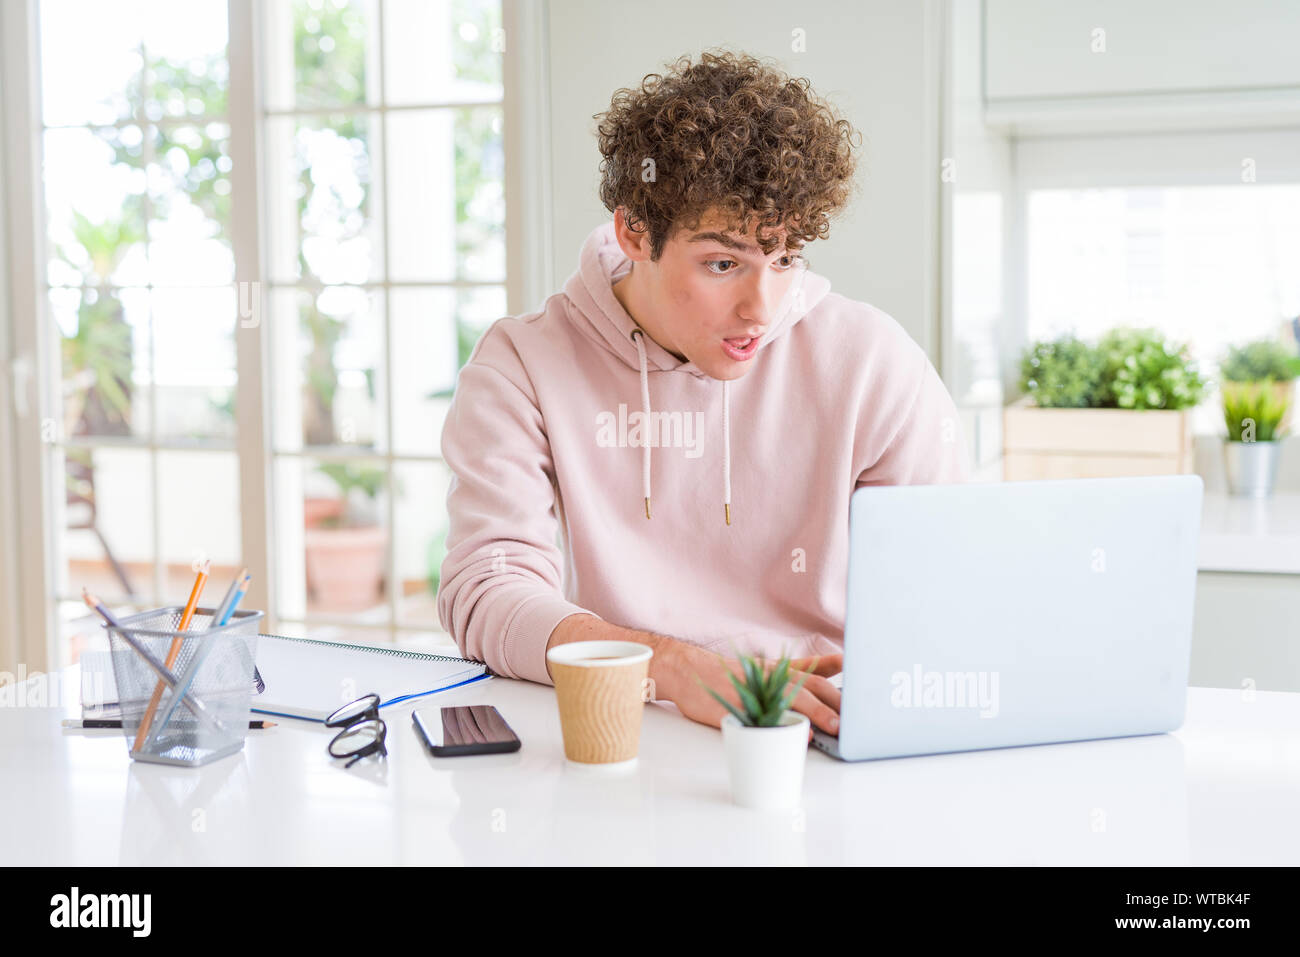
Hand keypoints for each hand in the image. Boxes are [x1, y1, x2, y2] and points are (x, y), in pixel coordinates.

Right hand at [659, 643, 842, 740]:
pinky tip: (800, 735)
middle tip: (858, 716)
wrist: (684, 670)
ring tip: (837, 727)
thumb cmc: (721, 674)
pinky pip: (765, 718)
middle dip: (835, 701)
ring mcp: (754, 692)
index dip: (834, 667)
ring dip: (817, 713)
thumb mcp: (756, 668)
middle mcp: (768, 678)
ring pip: (792, 700)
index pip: (810, 668)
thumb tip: (820, 676)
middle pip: (809, 686)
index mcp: (774, 670)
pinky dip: (784, 726)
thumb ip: (786, 674)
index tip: (855, 665)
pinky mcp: (739, 708)